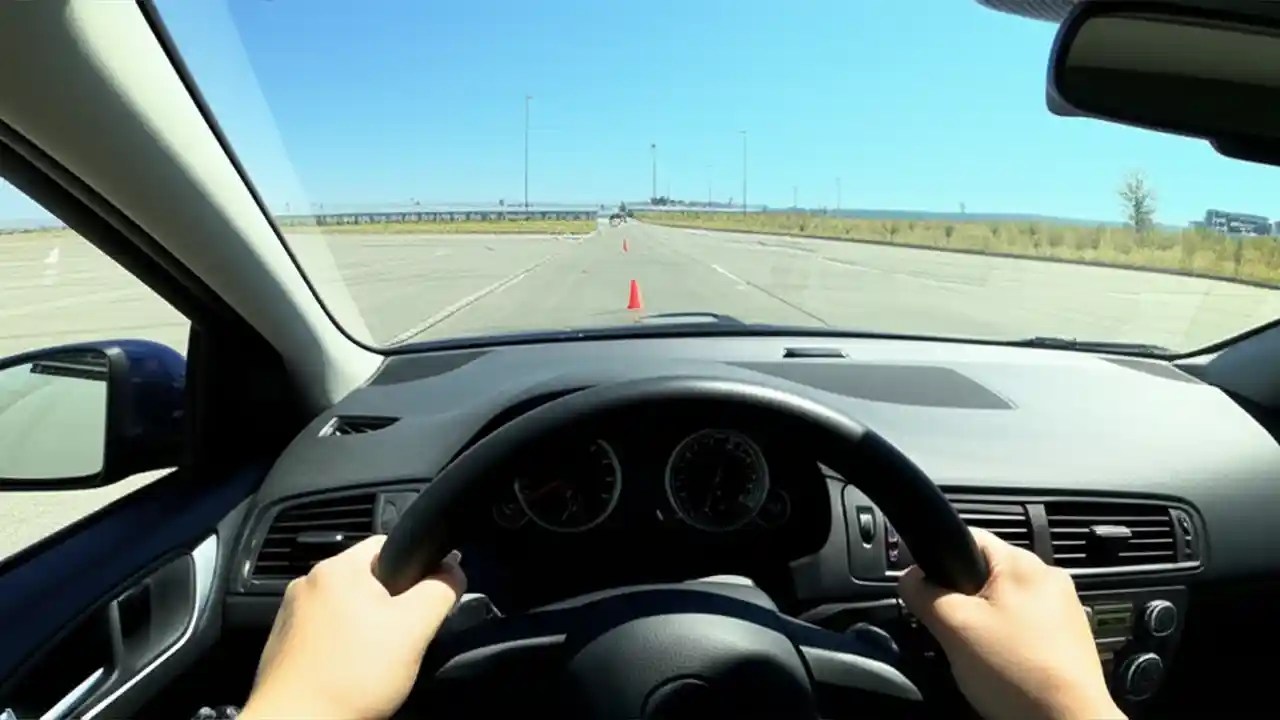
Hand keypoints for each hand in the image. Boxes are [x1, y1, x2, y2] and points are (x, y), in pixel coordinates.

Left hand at [240, 536, 465, 719]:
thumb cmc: (354, 675)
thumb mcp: (414, 629)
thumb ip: (440, 590)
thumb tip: (453, 570)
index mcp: (337, 567)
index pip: (389, 544)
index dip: (417, 568)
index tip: (426, 601)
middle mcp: (308, 582)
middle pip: (368, 579)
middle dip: (390, 604)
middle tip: (404, 637)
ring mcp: (290, 613)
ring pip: (346, 607)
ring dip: (365, 626)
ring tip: (376, 659)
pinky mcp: (283, 642)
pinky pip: (325, 631)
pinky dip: (342, 644)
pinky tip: (350, 670)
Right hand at [897, 528, 1124, 719]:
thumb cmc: (1015, 672)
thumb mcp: (953, 628)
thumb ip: (923, 593)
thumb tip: (908, 577)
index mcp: (1023, 562)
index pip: (967, 537)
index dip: (936, 561)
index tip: (927, 596)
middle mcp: (1049, 577)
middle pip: (984, 574)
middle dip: (962, 600)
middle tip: (952, 632)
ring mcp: (1064, 609)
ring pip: (1003, 603)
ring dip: (985, 623)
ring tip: (979, 654)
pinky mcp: (1069, 637)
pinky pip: (1024, 626)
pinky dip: (1008, 641)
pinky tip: (1003, 666)